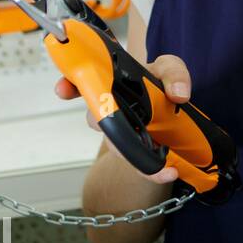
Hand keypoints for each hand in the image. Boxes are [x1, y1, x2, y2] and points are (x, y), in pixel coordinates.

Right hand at [55, 53, 191, 183]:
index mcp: (110, 83)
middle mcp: (109, 108)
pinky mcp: (134, 149)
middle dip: (108, 125)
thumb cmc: (162, 83)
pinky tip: (168, 172)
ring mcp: (120, 130)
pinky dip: (151, 171)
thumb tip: (178, 93)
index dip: (69, 85)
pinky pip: (136, 163)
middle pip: (97, 119)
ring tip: (160, 158)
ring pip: (116, 144)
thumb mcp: (170, 70)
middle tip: (122, 131)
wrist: (173, 107)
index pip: (81, 82)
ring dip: (133, 152)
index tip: (64, 89)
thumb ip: (174, 74)